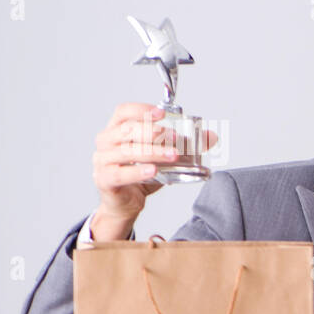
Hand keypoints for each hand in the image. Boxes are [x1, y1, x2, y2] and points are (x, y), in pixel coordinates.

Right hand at [90, 102, 218, 238]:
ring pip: (126, 151)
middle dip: (154, 132)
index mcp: (117, 129)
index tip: (163, 113)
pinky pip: (120, 173)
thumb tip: (211, 136)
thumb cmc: (142, 174)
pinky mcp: (105, 179)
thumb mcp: (164, 157)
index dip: (142, 110)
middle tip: (176, 138)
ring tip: (173, 156)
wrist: (127, 202)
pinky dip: (138, 171)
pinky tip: (153, 170)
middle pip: (127, 130)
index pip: (124, 111)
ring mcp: (102, 160)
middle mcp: (106, 142)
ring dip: (153, 152)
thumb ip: (185, 145)